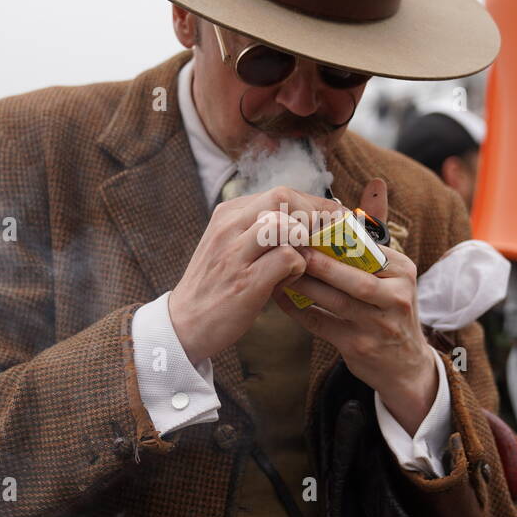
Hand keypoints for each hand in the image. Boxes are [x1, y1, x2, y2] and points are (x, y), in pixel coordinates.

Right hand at [169, 186, 341, 364]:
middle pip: (284, 197)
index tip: (331, 218)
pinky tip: (285, 283)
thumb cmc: (217, 285)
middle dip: (313, 216)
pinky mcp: (245, 281)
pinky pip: (288, 259)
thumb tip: (306, 221)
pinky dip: (297, 270)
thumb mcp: (231, 246)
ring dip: (303, 244)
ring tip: (298, 264)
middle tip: (325, 237)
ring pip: (285, 224)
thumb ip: (260, 230)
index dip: (313, 204)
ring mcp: (235, 253)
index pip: (280, 192)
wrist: (184, 324)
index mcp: (228, 214)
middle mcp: (229, 227)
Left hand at [273, 178, 438, 434]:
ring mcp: (378, 325)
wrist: (403, 364)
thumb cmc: (389, 306)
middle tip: (283, 243)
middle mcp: (395, 297)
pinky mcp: (359, 346)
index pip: (363, 249)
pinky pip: (320, 323)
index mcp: (402, 271)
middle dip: (314, 260)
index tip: (301, 222)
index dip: (331, 236)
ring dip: (300, 283)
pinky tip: (277, 296)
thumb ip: (378, 230)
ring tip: (275, 266)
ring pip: (332, 299)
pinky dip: (297, 309)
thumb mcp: (393, 270)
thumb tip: (376, 183)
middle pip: (348, 275)